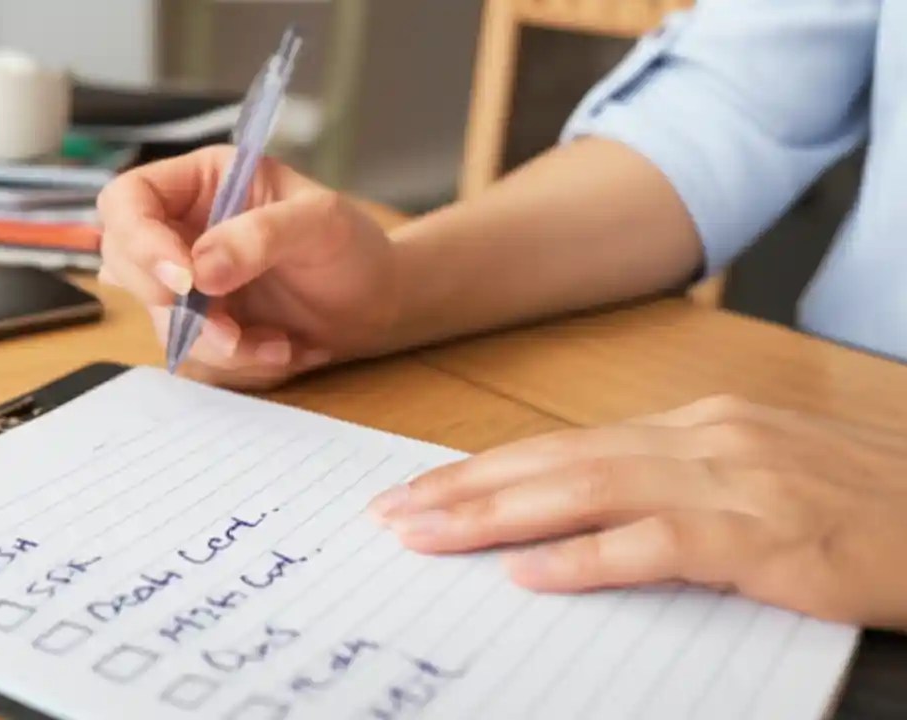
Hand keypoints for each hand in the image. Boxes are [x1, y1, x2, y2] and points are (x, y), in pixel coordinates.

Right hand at [96, 146, 397, 388]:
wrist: (376, 304)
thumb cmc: (352, 248)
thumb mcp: (320, 223)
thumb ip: (260, 235)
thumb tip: (201, 270)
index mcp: (202, 182)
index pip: (128, 201)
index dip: (140, 242)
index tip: (185, 282)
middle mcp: (183, 229)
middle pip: (125, 264)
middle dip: (175, 306)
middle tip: (229, 327)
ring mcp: (189, 282)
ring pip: (161, 321)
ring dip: (218, 344)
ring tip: (279, 342)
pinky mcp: (202, 325)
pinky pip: (193, 354)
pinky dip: (238, 363)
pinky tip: (280, 348)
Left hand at [366, 394, 906, 629]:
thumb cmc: (864, 507)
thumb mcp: (760, 476)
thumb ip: (676, 484)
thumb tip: (584, 510)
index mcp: (698, 425)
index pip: (566, 444)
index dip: (486, 467)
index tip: (421, 488)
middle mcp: (705, 440)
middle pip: (558, 460)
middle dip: (466, 489)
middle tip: (393, 513)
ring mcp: (736, 482)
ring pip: (589, 490)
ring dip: (498, 516)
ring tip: (429, 536)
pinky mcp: (767, 537)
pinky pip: (659, 544)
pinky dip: (589, 557)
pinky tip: (531, 573)